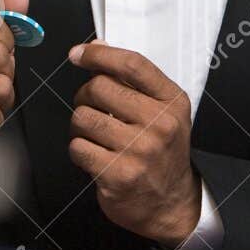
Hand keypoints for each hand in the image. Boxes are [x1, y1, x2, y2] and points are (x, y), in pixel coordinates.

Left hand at [67, 42, 200, 245]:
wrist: (170, 204)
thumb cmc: (160, 152)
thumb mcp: (160, 111)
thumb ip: (131, 79)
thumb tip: (97, 45)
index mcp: (172, 102)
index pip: (132, 64)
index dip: (98, 54)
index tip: (78, 54)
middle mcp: (160, 125)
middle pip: (98, 88)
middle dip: (85, 96)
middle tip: (93, 110)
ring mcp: (139, 151)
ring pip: (82, 117)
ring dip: (80, 126)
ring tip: (97, 137)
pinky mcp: (118, 174)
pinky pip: (77, 146)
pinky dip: (79, 150)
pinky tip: (96, 157)